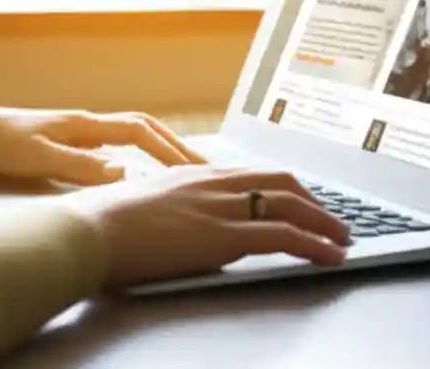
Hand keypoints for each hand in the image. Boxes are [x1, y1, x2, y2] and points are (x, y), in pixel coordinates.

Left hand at [0, 105, 204, 184]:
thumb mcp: (37, 158)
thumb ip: (79, 165)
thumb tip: (124, 171)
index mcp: (84, 125)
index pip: (140, 132)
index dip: (170, 151)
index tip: (194, 171)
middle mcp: (86, 126)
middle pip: (144, 129)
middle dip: (176, 147)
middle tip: (207, 168)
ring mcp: (78, 134)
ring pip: (132, 137)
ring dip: (160, 150)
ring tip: (184, 171)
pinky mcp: (67, 146)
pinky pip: (115, 148)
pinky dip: (138, 158)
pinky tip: (140, 176)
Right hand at [69, 167, 350, 288]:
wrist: (87, 231)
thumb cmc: (100, 224)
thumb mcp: (140, 204)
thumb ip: (168, 208)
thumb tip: (178, 225)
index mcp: (192, 174)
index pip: (252, 173)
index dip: (285, 188)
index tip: (302, 201)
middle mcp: (211, 183)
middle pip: (280, 182)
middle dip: (313, 201)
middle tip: (332, 220)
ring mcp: (219, 207)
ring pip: (290, 205)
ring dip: (324, 223)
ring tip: (343, 239)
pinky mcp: (222, 236)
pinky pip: (283, 235)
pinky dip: (315, 244)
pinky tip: (330, 255)